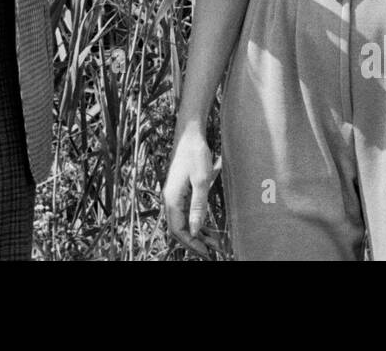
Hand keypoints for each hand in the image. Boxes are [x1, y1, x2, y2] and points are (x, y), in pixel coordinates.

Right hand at [162, 126, 222, 257]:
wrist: (190, 134)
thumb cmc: (195, 154)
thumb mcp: (201, 181)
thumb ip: (198, 206)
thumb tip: (196, 231)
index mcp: (172, 199)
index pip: (178, 230)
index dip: (191, 244)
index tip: (206, 252)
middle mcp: (170, 199)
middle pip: (179, 228)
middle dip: (195, 241)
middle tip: (214, 249)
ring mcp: (175, 195)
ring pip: (184, 221)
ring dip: (198, 232)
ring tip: (215, 241)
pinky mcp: (181, 190)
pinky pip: (187, 211)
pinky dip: (198, 220)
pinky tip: (209, 226)